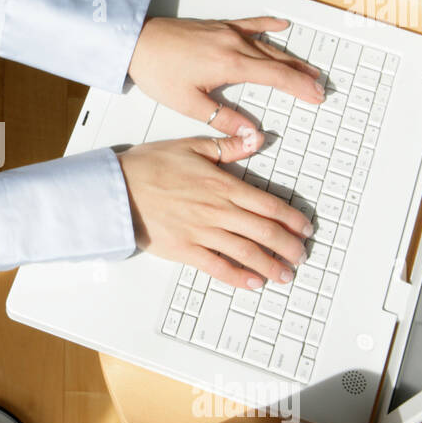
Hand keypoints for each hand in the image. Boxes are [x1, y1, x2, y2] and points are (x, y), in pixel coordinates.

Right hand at [115, 134, 313, 288]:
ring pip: (247, 252)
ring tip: (286, 274)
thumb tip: (256, 139)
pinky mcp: (185, 250)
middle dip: (288, 247)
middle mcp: (217, 211)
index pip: (268, 204)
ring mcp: (202, 233)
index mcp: (222, 185)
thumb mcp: (191, 146)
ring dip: (271, 266)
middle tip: (301, 256)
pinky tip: (253, 283)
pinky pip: (218, 267)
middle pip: (265, 232)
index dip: (292, 219)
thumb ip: (227, 146)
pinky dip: (239, 277)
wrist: (116, 189)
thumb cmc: (148, 166)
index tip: (305, 229)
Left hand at [127, 15, 323, 135]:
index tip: (316, 96)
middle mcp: (233, 44)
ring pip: (267, 45)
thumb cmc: (157, 70)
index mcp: (230, 64)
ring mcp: (226, 32)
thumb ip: (223, 118)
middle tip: (320, 87)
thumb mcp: (189, 103)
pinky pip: (250, 23)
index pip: (276, 77)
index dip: (299, 88)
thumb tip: (251, 133)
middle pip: (278, 61)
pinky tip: (281, 25)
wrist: (135, 41)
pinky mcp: (217, 26)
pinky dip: (268, 26)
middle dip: (301, 75)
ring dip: (290, 57)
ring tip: (308, 68)